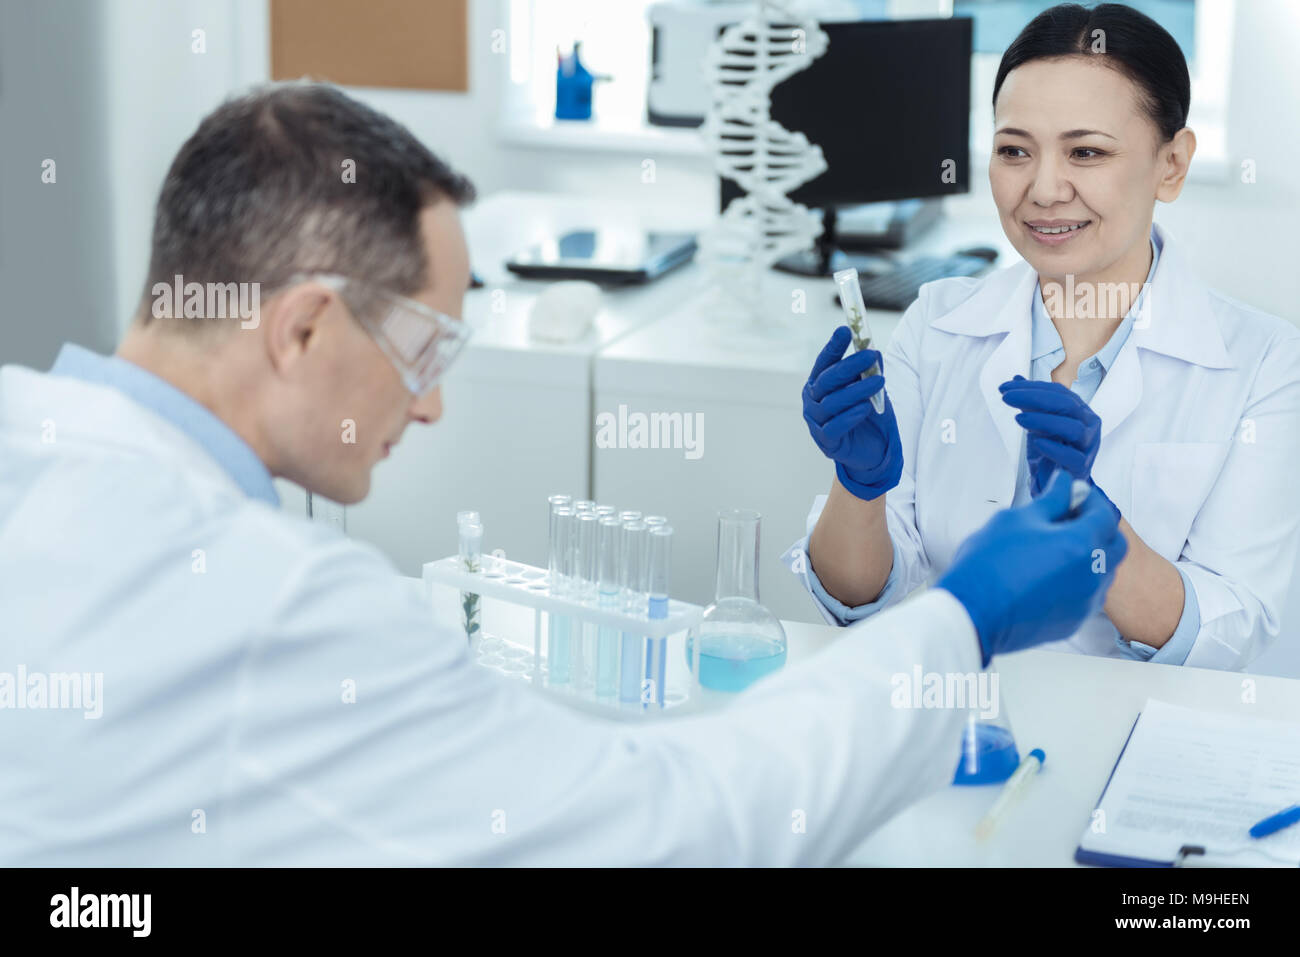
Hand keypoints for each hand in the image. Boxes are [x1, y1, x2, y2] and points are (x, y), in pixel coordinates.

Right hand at [802, 326, 902, 500]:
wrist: (872, 451)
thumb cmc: (867, 416)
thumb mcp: (873, 390)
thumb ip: (871, 373)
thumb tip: (875, 352)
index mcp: (820, 384)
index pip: (824, 362)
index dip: (834, 346)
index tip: (845, 330)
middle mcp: (813, 400)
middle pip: (828, 380)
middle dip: (850, 366)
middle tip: (871, 355)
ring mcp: (816, 422)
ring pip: (832, 403)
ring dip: (856, 390)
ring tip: (880, 381)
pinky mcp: (826, 442)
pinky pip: (834, 427)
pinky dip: (850, 417)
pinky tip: (865, 408)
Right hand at [937, 471, 1127, 666]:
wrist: (972, 613)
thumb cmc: (988, 566)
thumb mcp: (1017, 520)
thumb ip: (1051, 500)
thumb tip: (1064, 484)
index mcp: (1081, 544)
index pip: (1105, 515)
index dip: (1091, 501)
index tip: (1075, 496)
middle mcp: (1092, 575)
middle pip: (1115, 545)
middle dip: (1098, 528)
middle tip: (1070, 520)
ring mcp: (1085, 602)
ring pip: (1103, 571)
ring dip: (1089, 555)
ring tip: (1056, 548)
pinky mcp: (1073, 621)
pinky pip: (1087, 594)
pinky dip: (1076, 580)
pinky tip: (1048, 574)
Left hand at [999, 376, 1118, 519]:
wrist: (1057, 481)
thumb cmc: (1050, 449)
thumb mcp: (1037, 422)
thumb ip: (1029, 402)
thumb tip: (1014, 379)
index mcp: (1080, 410)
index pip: (1058, 392)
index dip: (1031, 387)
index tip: (1004, 388)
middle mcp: (1089, 424)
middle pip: (1066, 405)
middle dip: (1034, 398)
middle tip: (1006, 398)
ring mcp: (1089, 446)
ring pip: (1073, 428)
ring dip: (1043, 420)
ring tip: (1018, 418)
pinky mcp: (1083, 467)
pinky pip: (1073, 457)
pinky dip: (1055, 448)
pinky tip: (1037, 443)